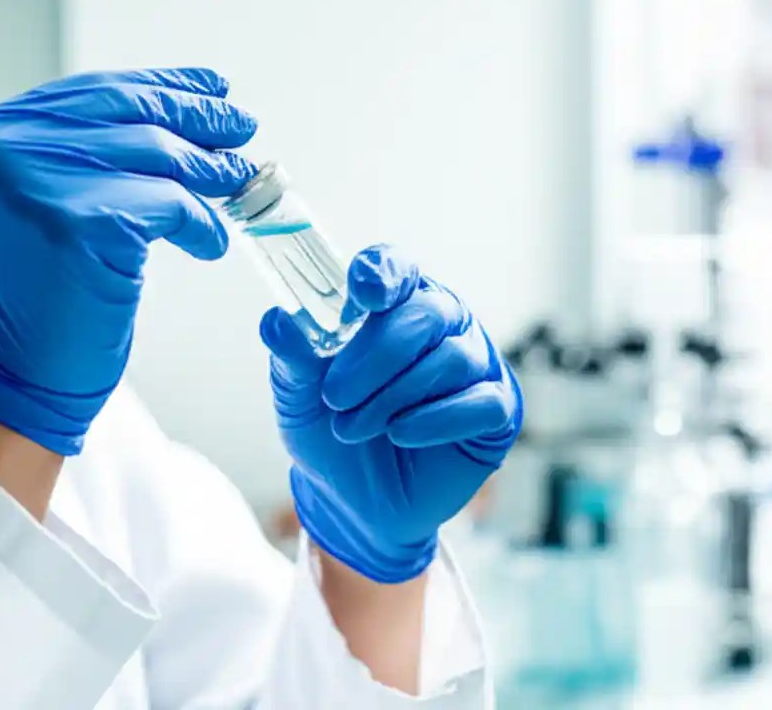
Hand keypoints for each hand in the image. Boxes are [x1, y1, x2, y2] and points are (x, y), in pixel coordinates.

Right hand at [0, 69, 256, 455]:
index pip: (93, 91)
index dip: (162, 86)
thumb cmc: (32, 303)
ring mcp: (38, 183)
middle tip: (241, 127)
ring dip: (210, 171)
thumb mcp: (40, 206)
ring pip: (156, 155)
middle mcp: (1, 148)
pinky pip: (169, 204)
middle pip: (128, 114)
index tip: (209, 87)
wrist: (10, 382)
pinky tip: (210, 240)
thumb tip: (175, 116)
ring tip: (240, 182)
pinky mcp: (79, 224)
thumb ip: (82, 155)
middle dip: (196, 118)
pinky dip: (200, 222)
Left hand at [260, 245, 522, 582]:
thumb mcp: (299, 394)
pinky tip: (402, 434)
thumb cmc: (330, 430)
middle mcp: (441, 324)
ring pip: (450, 358)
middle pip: (426, 313)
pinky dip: (436, 419)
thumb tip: (276, 322)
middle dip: (376, 355)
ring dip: (394, 396)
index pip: (397, 269)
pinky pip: (480, 402)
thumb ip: (292, 355)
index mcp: (393, 304)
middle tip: (336, 395)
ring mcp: (474, 364)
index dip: (383, 273)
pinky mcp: (495, 411)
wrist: (352, 502)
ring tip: (353, 428)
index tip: (363, 291)